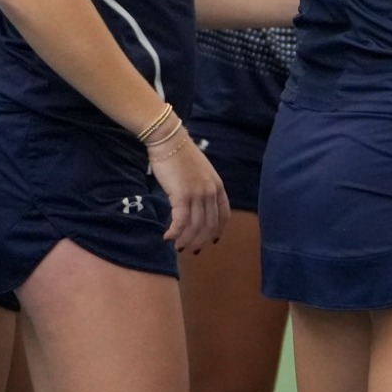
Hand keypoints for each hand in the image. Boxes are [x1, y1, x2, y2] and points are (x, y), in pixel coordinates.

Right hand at [151, 129, 228, 252]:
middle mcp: (211, 191)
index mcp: (218, 186)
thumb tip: (196, 206)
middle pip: (209, 225)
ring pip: (195, 226)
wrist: (169, 141)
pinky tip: (167, 236)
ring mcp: (198, 193)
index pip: (224, 215)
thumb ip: (202, 188)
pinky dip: (175, 232)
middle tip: (190, 250)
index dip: (218, 231)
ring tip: (177, 246)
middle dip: (200, 240)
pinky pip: (181, 221)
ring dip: (186, 240)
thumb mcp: (199, 173)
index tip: (212, 241)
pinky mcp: (182, 195)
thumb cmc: (180, 156)